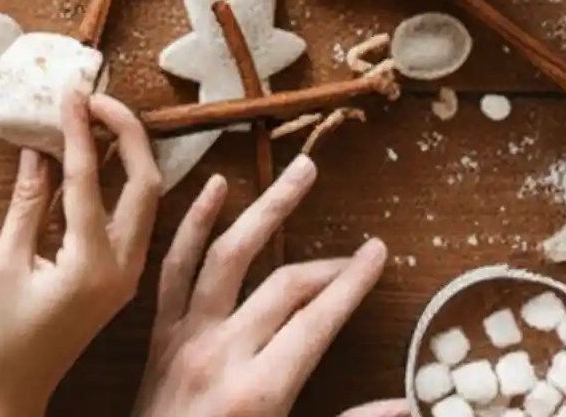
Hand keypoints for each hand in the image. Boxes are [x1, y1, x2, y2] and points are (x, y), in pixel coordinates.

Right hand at [0, 92, 161, 416]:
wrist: (20, 386)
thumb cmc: (3, 335)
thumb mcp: (4, 265)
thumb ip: (26, 205)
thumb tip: (38, 150)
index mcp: (90, 264)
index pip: (89, 180)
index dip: (79, 131)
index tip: (72, 95)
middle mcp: (123, 266)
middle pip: (145, 182)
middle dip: (128, 133)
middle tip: (97, 100)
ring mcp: (130, 271)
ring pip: (149, 197)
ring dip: (132, 153)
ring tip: (100, 119)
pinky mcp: (126, 273)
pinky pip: (138, 216)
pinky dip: (125, 181)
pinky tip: (103, 158)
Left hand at [133, 155, 394, 416]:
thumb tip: (406, 405)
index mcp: (260, 391)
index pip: (319, 321)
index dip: (353, 283)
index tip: (379, 253)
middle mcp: (222, 354)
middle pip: (285, 286)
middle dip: (329, 264)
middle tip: (360, 248)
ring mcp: (184, 339)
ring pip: (228, 255)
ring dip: (267, 209)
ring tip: (300, 172)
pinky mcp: (158, 336)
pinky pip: (174, 267)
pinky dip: (193, 222)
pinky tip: (215, 186)